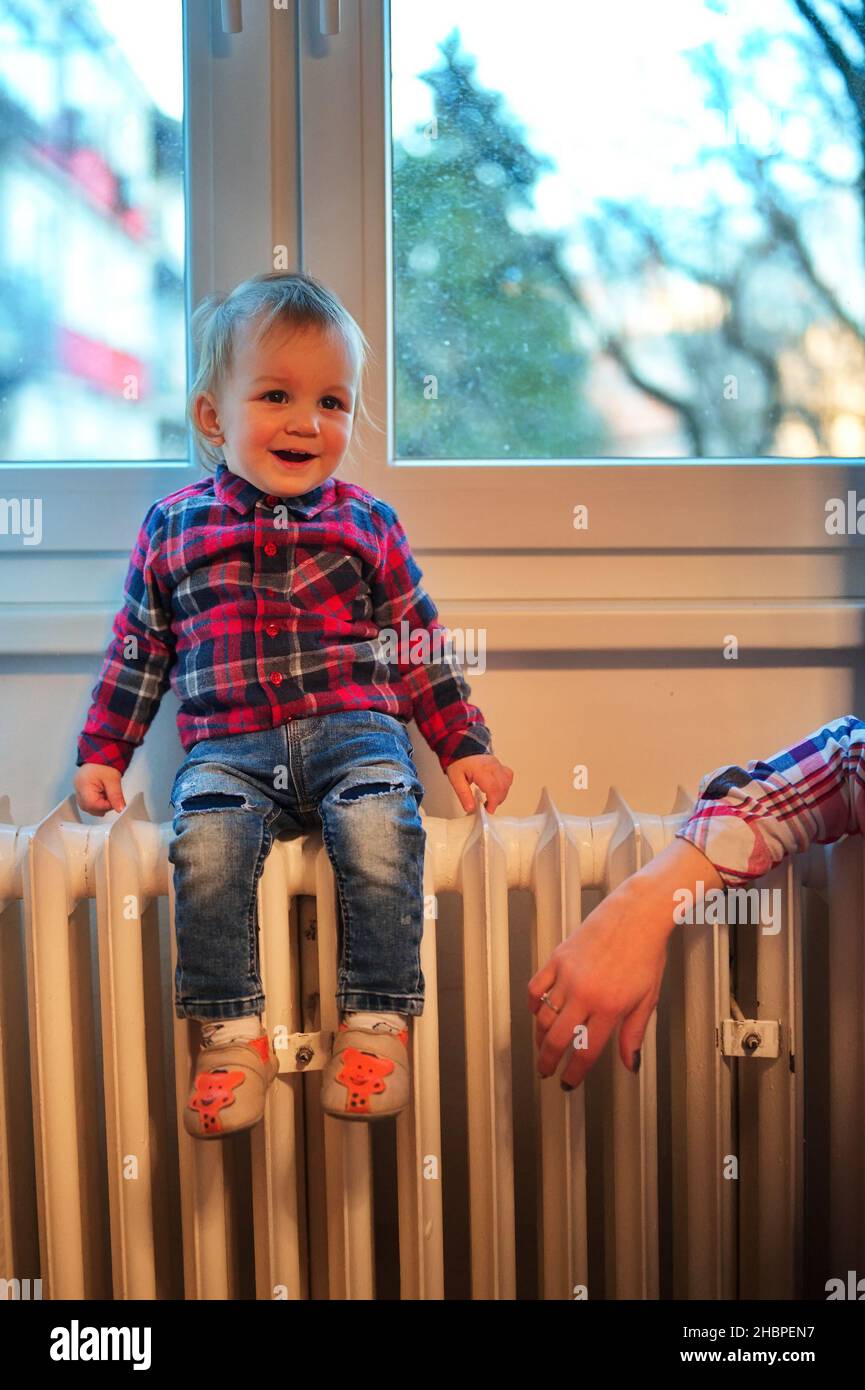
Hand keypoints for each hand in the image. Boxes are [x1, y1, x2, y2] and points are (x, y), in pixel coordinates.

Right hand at [75, 763, 126, 815]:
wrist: (102, 753)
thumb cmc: (105, 762)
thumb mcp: (113, 780)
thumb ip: (116, 796)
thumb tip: (120, 808)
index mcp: (83, 785)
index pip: (92, 804)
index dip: (106, 806)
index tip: (115, 803)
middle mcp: (78, 788)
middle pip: (88, 807)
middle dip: (102, 806)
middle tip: (112, 799)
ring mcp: (78, 789)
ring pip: (87, 806)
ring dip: (99, 805)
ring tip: (107, 794)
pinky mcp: (82, 789)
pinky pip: (87, 801)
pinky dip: (96, 801)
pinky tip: (103, 795)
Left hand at [446, 753, 513, 813]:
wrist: (461, 745)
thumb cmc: (458, 760)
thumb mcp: (455, 779)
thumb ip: (464, 795)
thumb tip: (470, 808)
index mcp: (481, 769)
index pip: (493, 788)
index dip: (493, 802)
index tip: (488, 811)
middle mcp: (492, 766)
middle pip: (502, 787)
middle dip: (496, 801)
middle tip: (487, 807)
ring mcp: (497, 765)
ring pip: (507, 783)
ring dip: (501, 794)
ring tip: (490, 799)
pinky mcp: (498, 765)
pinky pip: (508, 777)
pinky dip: (505, 786)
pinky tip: (497, 789)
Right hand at [528, 837, 723, 1087]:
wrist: (636, 914)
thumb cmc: (646, 953)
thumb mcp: (647, 999)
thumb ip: (633, 1033)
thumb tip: (629, 1063)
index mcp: (610, 1008)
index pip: (586, 1051)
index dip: (574, 1073)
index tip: (568, 1082)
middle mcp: (585, 995)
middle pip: (558, 1040)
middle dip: (548, 1061)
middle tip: (546, 1070)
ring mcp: (568, 976)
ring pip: (544, 1017)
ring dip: (541, 1036)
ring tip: (544, 1044)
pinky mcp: (557, 959)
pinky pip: (536, 989)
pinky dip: (534, 1004)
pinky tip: (538, 1012)